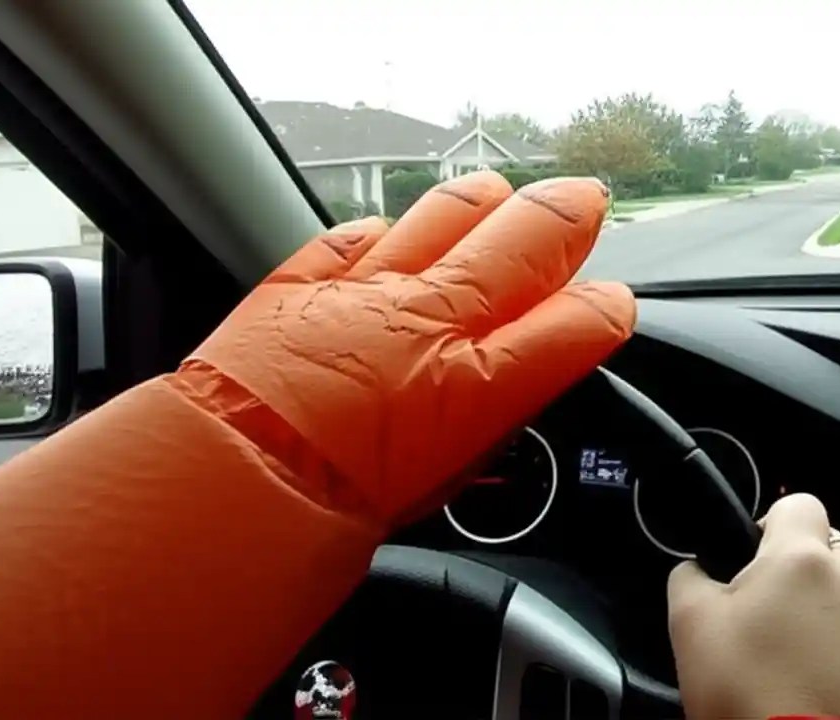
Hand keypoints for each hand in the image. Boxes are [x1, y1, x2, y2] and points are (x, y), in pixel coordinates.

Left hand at [179, 171, 634, 528]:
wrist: (230, 485)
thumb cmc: (331, 512)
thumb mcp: (443, 485)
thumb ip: (487, 428)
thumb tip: (509, 399)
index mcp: (477, 385)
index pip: (577, 324)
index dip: (605, 310)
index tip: (609, 306)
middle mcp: (432, 320)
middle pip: (526, 240)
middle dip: (567, 215)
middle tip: (585, 200)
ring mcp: (368, 289)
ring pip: (446, 213)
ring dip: (479, 203)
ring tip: (497, 196)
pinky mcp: (306, 279)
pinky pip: (355, 236)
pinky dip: (380, 233)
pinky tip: (390, 235)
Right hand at [667, 494, 839, 719]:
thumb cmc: (751, 697)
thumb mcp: (690, 627)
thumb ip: (690, 576)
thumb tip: (695, 567)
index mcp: (801, 559)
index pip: (796, 502)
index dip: (768, 525)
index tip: (751, 558)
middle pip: (826, 550)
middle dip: (797, 573)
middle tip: (764, 615)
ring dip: (824, 614)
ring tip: (790, 658)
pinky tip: (816, 682)